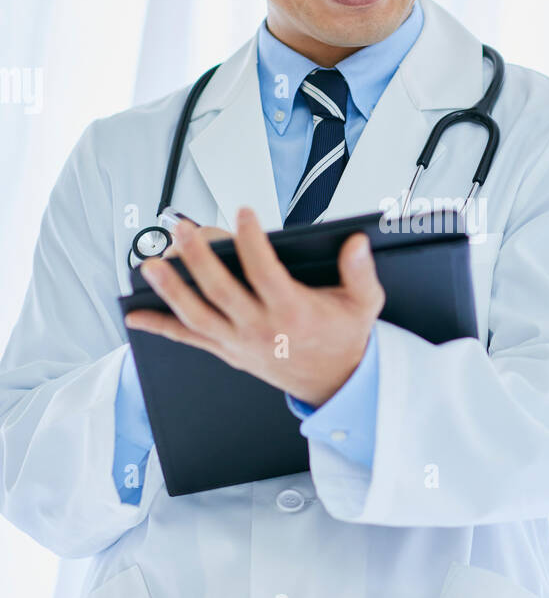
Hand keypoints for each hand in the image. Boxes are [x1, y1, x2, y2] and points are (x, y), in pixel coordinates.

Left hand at [125, 208, 385, 407]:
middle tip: (183, 230)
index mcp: (293, 311)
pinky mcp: (227, 351)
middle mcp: (261, 328)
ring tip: (151, 265)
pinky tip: (136, 315)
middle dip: (199, 259)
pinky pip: (188, 338)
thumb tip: (355, 244)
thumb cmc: (344, 338)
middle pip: (221, 291)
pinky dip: (160, 327)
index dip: (252, 241)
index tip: (243, 213)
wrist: (334, 383)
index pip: (266, 272)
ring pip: (197, 315)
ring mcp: (239, 342)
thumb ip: (360, 272)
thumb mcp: (363, 304)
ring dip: (171, 290)